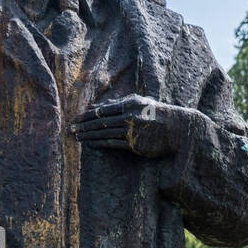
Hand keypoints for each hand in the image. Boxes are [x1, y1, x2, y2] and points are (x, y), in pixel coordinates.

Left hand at [71, 96, 196, 157]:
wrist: (176, 129)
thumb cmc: (157, 115)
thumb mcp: (141, 103)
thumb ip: (121, 104)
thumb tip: (100, 107)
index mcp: (129, 103)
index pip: (103, 109)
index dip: (87, 115)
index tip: (76, 118)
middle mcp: (129, 115)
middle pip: (100, 121)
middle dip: (83, 125)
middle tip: (70, 128)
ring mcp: (131, 130)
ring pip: (104, 132)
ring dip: (88, 135)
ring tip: (77, 137)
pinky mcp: (134, 144)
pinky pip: (112, 143)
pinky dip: (99, 143)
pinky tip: (90, 144)